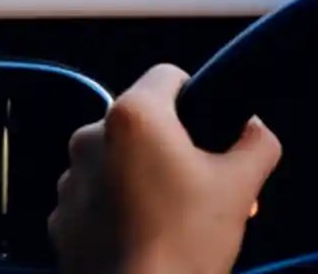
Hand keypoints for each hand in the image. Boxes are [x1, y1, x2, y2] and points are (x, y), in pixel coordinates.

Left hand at [49, 64, 281, 273]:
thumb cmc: (186, 243)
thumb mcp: (241, 186)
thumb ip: (257, 141)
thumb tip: (255, 128)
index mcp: (134, 117)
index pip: (168, 75)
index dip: (196, 97)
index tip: (210, 132)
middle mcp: (90, 139)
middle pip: (142, 122)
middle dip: (171, 145)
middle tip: (201, 184)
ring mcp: (69, 182)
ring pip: (117, 159)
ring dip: (141, 176)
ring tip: (173, 215)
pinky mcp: (60, 219)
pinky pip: (96, 196)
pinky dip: (117, 207)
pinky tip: (144, 235)